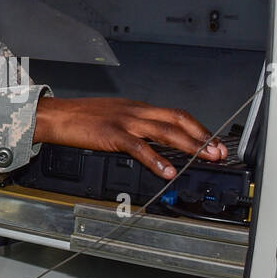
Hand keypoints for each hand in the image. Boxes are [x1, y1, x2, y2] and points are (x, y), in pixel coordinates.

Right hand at [33, 96, 227, 179]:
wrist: (57, 115)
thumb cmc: (82, 118)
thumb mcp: (115, 117)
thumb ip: (136, 128)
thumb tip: (155, 143)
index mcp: (138, 107)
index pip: (177, 115)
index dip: (199, 128)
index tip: (214, 141)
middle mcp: (137, 111)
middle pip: (178, 120)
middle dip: (202, 137)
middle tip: (219, 152)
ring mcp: (126, 121)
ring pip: (165, 131)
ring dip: (189, 146)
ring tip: (204, 158)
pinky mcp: (112, 134)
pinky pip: (139, 147)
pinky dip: (156, 159)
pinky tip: (168, 170)